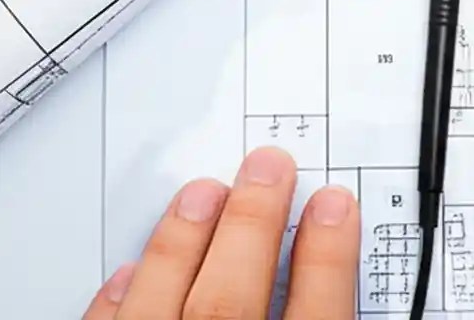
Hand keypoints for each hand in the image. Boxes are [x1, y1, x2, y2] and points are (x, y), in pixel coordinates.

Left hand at [84, 147, 359, 319]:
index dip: (328, 253)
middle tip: (268, 168)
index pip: (316, 312)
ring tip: (202, 192)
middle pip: (233, 296)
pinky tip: (128, 273)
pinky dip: (118, 303)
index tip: (333, 206)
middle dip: (252, 223)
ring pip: (161, 304)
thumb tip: (356, 298)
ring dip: (182, 243)